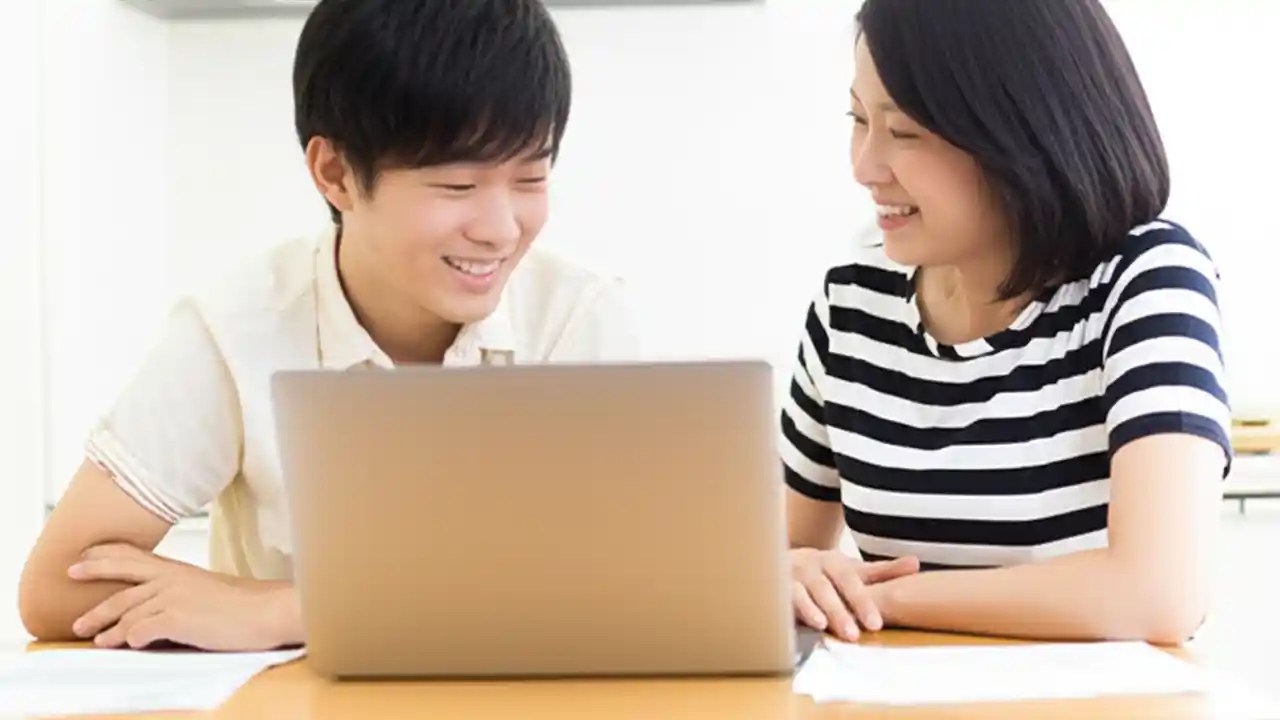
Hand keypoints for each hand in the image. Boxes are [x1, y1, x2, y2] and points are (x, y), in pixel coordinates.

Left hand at [68, 543, 298, 650]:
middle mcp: (171, 579)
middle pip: (120, 586)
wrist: (267, 611)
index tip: (80, 560)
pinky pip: (141, 631)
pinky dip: (132, 639)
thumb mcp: (207, 589)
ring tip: (100, 641)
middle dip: (95, 602)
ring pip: (128, 614)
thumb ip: (181, 592)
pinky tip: (129, 645)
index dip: (103, 558)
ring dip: (111, 631)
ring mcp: (172, 598)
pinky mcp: (176, 619)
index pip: (133, 558)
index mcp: (179, 570)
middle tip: (77, 617)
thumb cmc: (245, 604)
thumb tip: (159, 609)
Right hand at [790, 548, 918, 640]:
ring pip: (804, 593)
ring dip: (816, 611)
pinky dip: (794, 610)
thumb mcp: (852, 571)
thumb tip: (916, 564)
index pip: (850, 579)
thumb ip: (882, 571)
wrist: (780, 563)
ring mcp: (791, 577)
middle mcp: (811, 566)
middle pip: (827, 588)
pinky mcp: (776, 590)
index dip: (862, 601)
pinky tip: (803, 623)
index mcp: (833, 561)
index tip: (875, 624)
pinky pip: (784, 599)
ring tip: (828, 628)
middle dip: (840, 611)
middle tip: (856, 634)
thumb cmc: (824, 573)